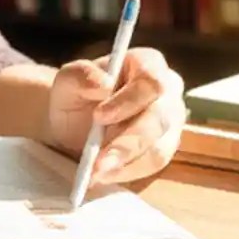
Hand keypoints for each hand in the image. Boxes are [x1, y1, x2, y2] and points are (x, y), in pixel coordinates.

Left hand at [47, 48, 186, 184]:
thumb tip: (103, 84)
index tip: (99, 117)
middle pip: (159, 119)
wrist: (74, 122)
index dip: (129, 101)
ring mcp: (171, 123)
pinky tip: (104, 175)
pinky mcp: (165, 147)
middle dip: (128, 143)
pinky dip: (127, 172)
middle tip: (98, 162)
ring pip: (159, 147)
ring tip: (96, 172)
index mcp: (148, 64)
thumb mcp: (67, 81)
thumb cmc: (76, 96)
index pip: (151, 82)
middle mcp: (167, 92)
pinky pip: (153, 164)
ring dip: (126, 163)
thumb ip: (80, 76)